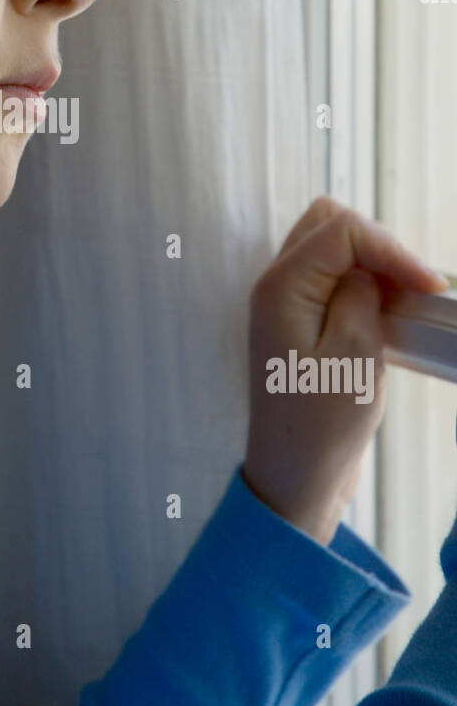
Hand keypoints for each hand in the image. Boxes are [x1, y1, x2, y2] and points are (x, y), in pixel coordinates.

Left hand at [242, 195, 447, 545]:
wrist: (295, 479)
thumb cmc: (321, 428)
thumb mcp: (355, 353)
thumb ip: (362, 294)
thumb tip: (369, 268)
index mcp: (281, 287)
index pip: (343, 230)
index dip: (393, 248)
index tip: (430, 286)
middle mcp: (276, 287)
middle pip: (329, 226)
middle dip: (379, 246)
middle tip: (414, 287)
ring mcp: (286, 306)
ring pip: (332, 252)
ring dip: (373, 265)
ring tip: (406, 302)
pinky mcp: (301, 326)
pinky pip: (334, 283)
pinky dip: (366, 288)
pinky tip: (391, 317)